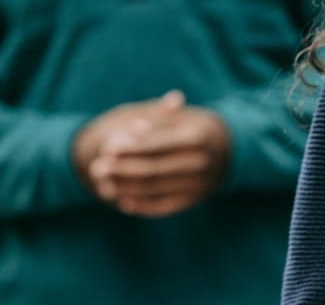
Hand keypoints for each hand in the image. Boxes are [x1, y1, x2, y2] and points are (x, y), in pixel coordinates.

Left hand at [86, 93, 231, 217]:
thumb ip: (157, 120)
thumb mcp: (181, 117)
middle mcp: (200, 163)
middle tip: (96, 168)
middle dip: (122, 170)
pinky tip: (123, 200)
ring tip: (102, 185)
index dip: (130, 147)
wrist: (228, 148)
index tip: (107, 147)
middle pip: (153, 169)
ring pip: (156, 190)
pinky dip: (142, 205)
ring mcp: (199, 184)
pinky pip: (165, 206)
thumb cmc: (195, 126)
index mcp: (196, 136)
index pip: (157, 144)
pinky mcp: (194, 200)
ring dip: (125, 189)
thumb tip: (132, 128)